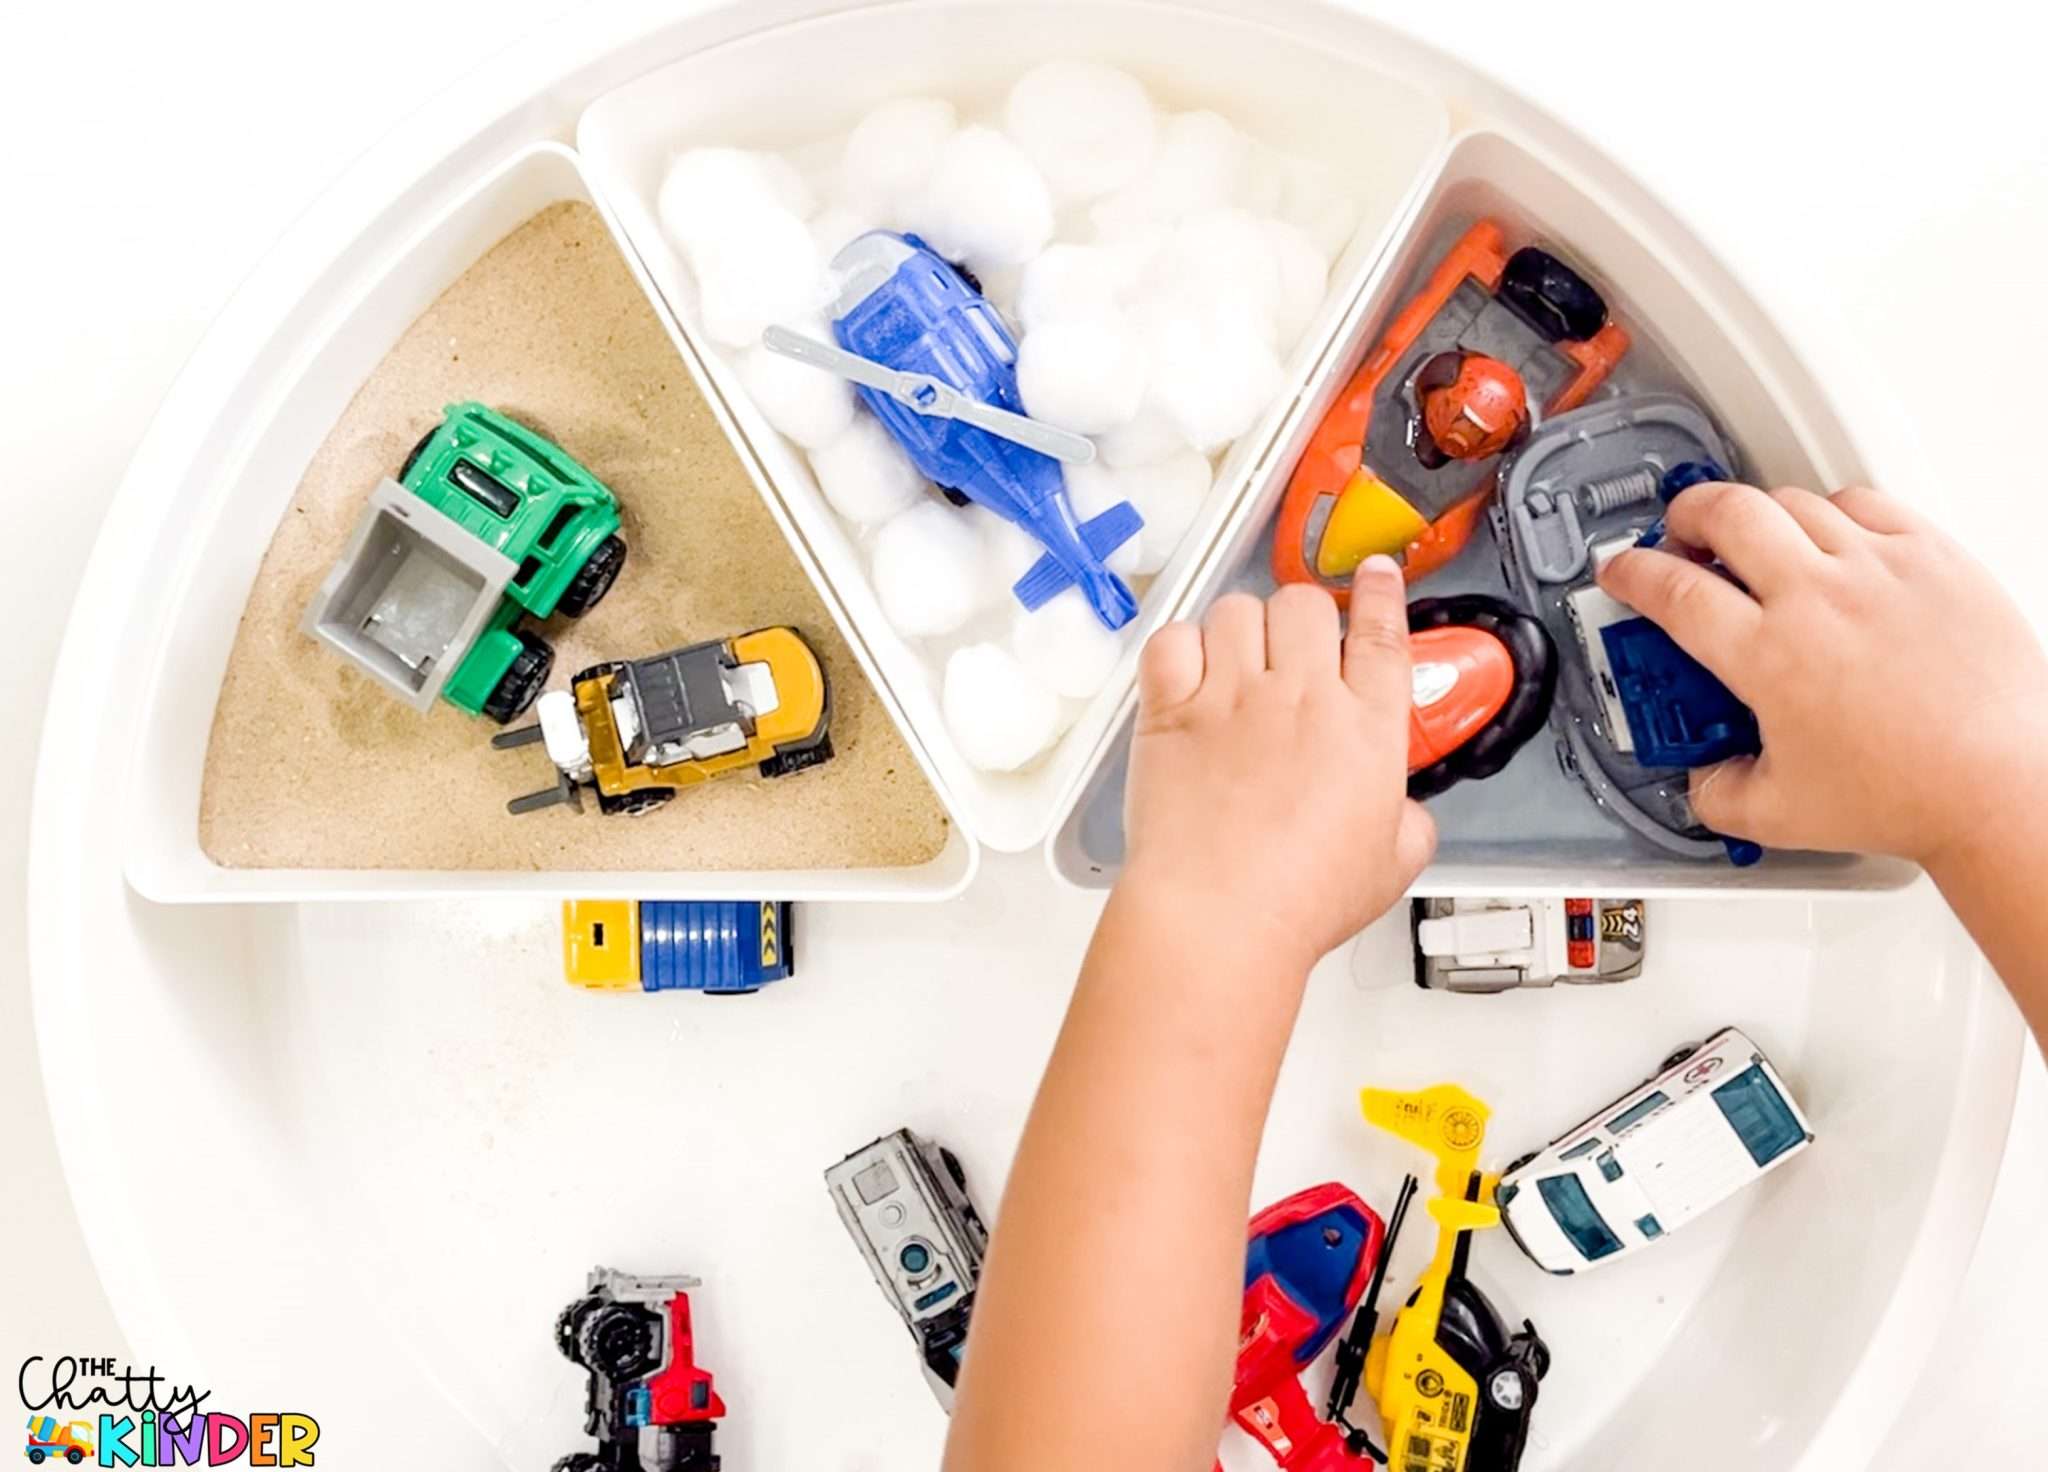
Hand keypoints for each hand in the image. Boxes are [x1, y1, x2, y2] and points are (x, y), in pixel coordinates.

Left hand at [1122, 557, 1436, 969]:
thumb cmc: (1299, 900)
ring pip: (1238, 610)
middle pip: (1306, 605)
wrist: (1219, 916)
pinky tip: (1187, 673)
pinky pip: (1173, 639)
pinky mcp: (1171, 710)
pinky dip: (1181, 646)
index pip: (1382, 632)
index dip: (1379, 592)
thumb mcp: (1392, 867)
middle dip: (1301, 618)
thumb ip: (1408, 823)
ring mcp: (1233, 697)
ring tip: (1237, 663)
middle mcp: (1303, 697)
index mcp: (1367, 728)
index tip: (1374, 573)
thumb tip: (1403, 812)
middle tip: (1291, 650)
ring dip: (1241, 628)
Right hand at [1600, 482, 2047, 866]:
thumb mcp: (1782, 815)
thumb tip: (1703, 781)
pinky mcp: (1933, 558)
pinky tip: (1832, 534)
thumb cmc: (1914, 794)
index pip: (1672, 592)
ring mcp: (1877, 570)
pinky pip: (1867, 503)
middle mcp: (1817, 599)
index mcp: (1767, 657)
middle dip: (1687, 516)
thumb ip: (1719, 794)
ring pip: (1793, 501)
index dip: (1631, 574)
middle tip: (1681, 534)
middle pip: (1726, 513)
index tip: (1622, 571)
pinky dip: (1833, 511)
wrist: (2008, 783)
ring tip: (1754, 536)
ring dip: (1758, 513)